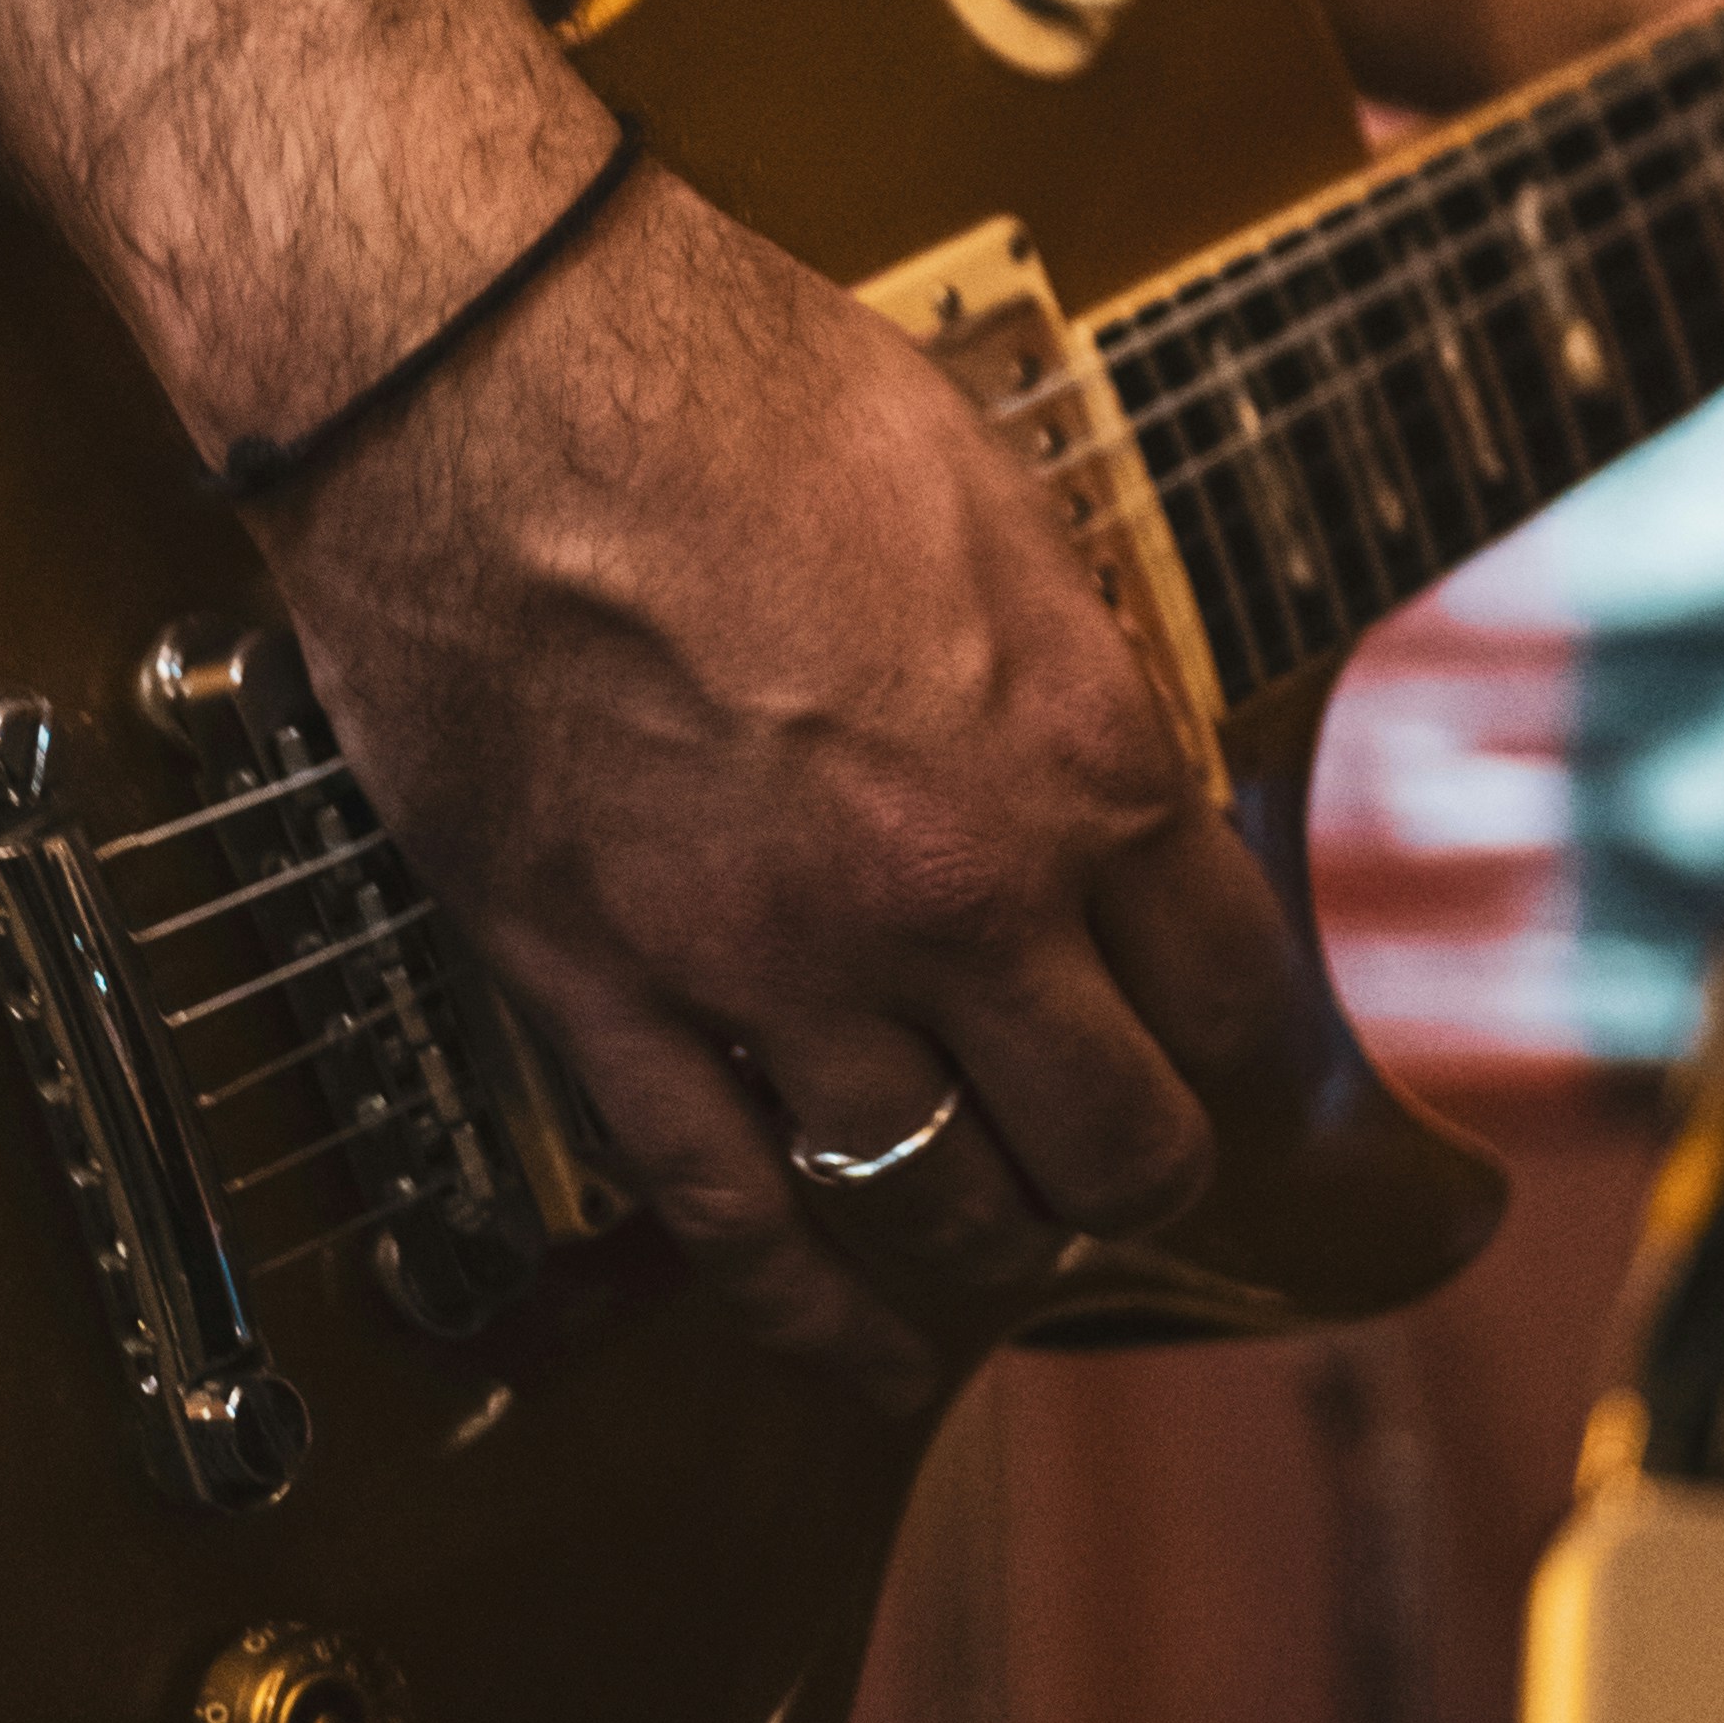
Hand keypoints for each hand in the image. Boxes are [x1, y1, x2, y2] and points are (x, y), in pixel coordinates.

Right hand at [259, 168, 1302, 1410]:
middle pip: (1121, 1144)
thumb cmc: (720, 376)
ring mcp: (772, 966)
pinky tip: (863, 1355)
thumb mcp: (984, 491)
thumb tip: (1108, 765)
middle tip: (1111, 1151)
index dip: (1241, 1048)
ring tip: (994, 1228)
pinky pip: (729, 1220)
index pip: (1237, 993)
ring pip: (947, 1210)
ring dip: (992, 1240)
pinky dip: (813, 1318)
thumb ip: (1065, 666)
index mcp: (1075, 755)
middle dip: (1134, 1168)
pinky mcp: (602, 994)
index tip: (1222, 1060)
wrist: (482, 368)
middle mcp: (952, 893)